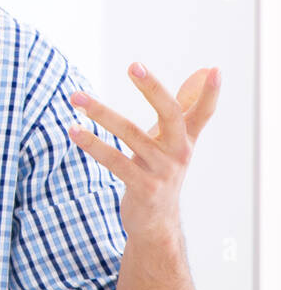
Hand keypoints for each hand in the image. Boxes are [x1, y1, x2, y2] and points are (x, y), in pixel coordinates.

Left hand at [67, 63, 220, 239]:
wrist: (156, 223)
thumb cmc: (161, 172)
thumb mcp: (174, 141)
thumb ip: (185, 108)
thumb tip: (200, 72)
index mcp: (185, 140)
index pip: (203, 113)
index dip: (210, 93)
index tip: (216, 70)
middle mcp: (178, 153)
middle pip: (170, 115)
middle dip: (152, 89)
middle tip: (134, 66)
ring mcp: (162, 171)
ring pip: (131, 135)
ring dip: (101, 112)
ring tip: (76, 97)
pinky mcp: (142, 188)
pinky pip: (114, 161)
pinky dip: (92, 144)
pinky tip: (73, 130)